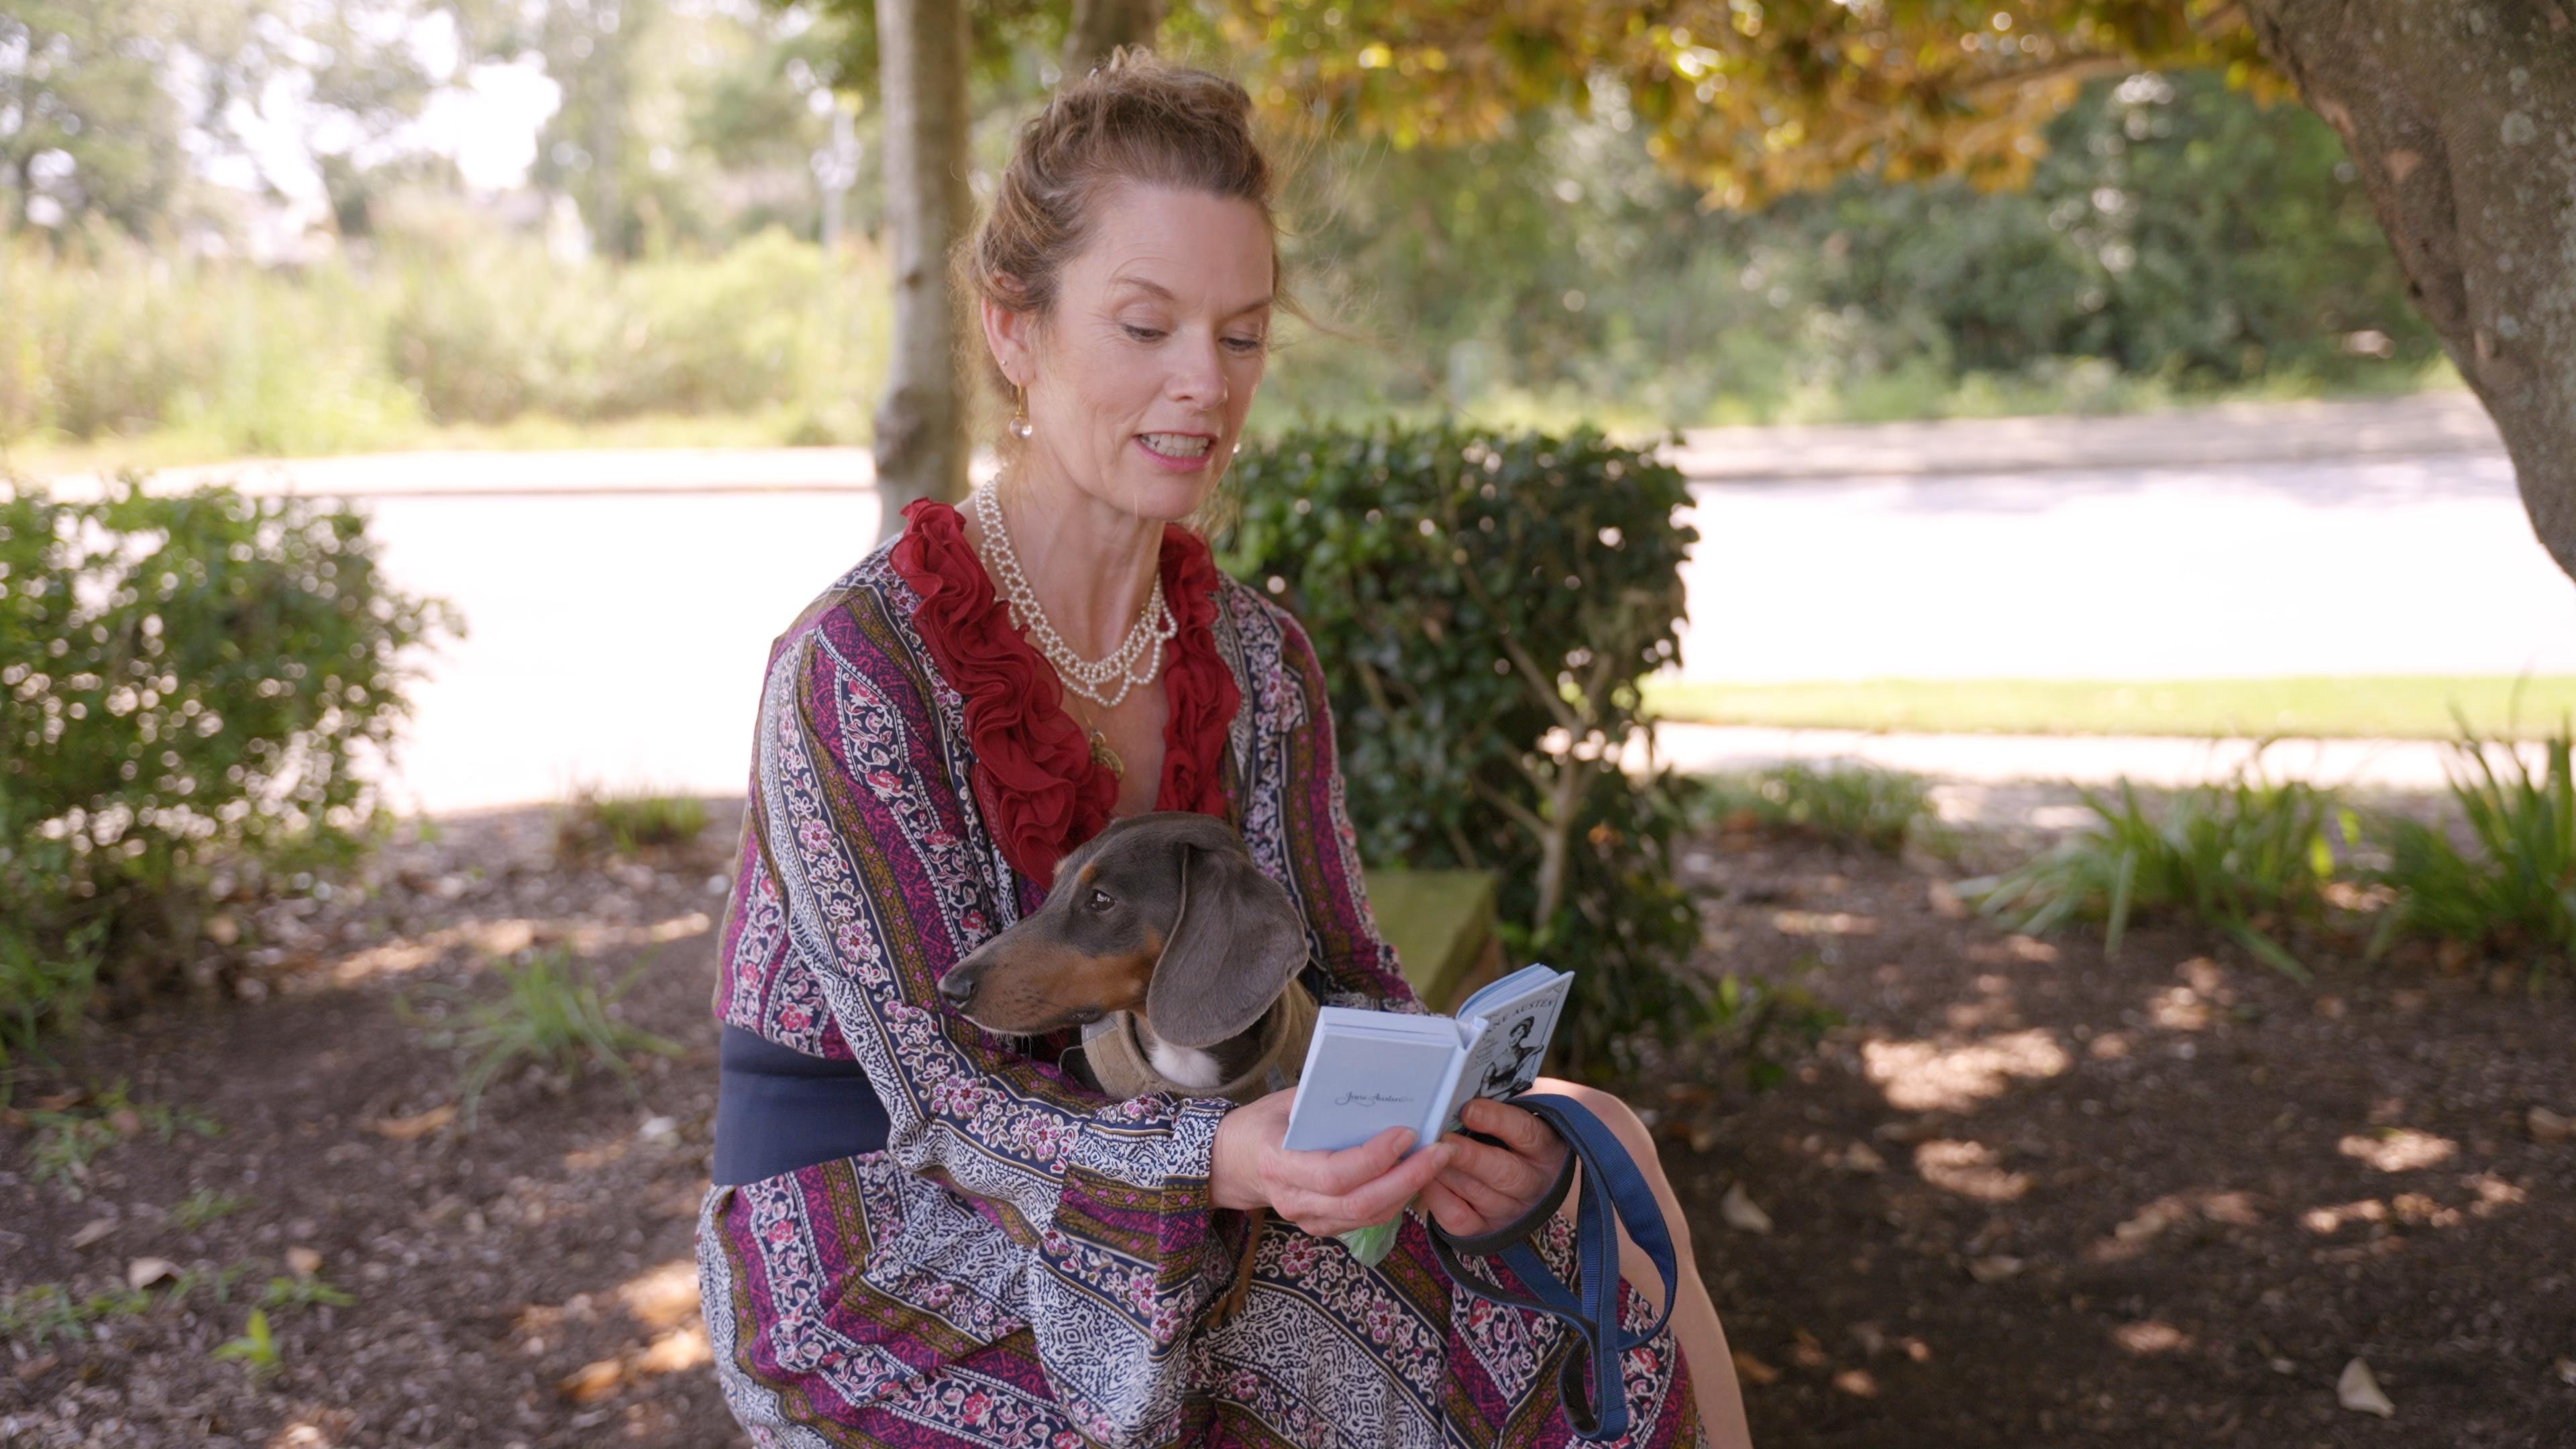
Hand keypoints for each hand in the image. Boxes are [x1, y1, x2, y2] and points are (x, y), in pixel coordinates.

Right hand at [1211, 1089, 1456, 1236]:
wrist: (1229, 1163)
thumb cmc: (1260, 1124)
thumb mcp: (1284, 1102)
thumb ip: (1324, 1100)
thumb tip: (1377, 1087)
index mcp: (1279, 1163)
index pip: (1334, 1173)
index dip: (1375, 1158)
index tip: (1406, 1132)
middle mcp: (1294, 1200)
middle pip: (1360, 1202)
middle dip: (1407, 1178)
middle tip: (1440, 1151)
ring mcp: (1307, 1219)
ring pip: (1368, 1216)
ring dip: (1408, 1190)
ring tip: (1437, 1161)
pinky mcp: (1320, 1227)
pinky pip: (1365, 1220)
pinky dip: (1395, 1200)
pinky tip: (1415, 1177)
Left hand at [1420, 1097, 1571, 1238]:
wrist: (1519, 1177)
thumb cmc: (1509, 1134)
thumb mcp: (1518, 1112)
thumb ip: (1500, 1100)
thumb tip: (1464, 1085)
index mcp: (1545, 1147)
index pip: (1525, 1133)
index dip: (1496, 1120)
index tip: (1468, 1109)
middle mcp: (1533, 1183)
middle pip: (1503, 1171)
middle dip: (1469, 1156)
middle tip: (1441, 1140)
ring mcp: (1510, 1211)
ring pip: (1478, 1194)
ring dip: (1447, 1174)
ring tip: (1424, 1155)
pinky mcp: (1486, 1230)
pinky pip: (1459, 1219)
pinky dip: (1438, 1198)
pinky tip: (1423, 1178)